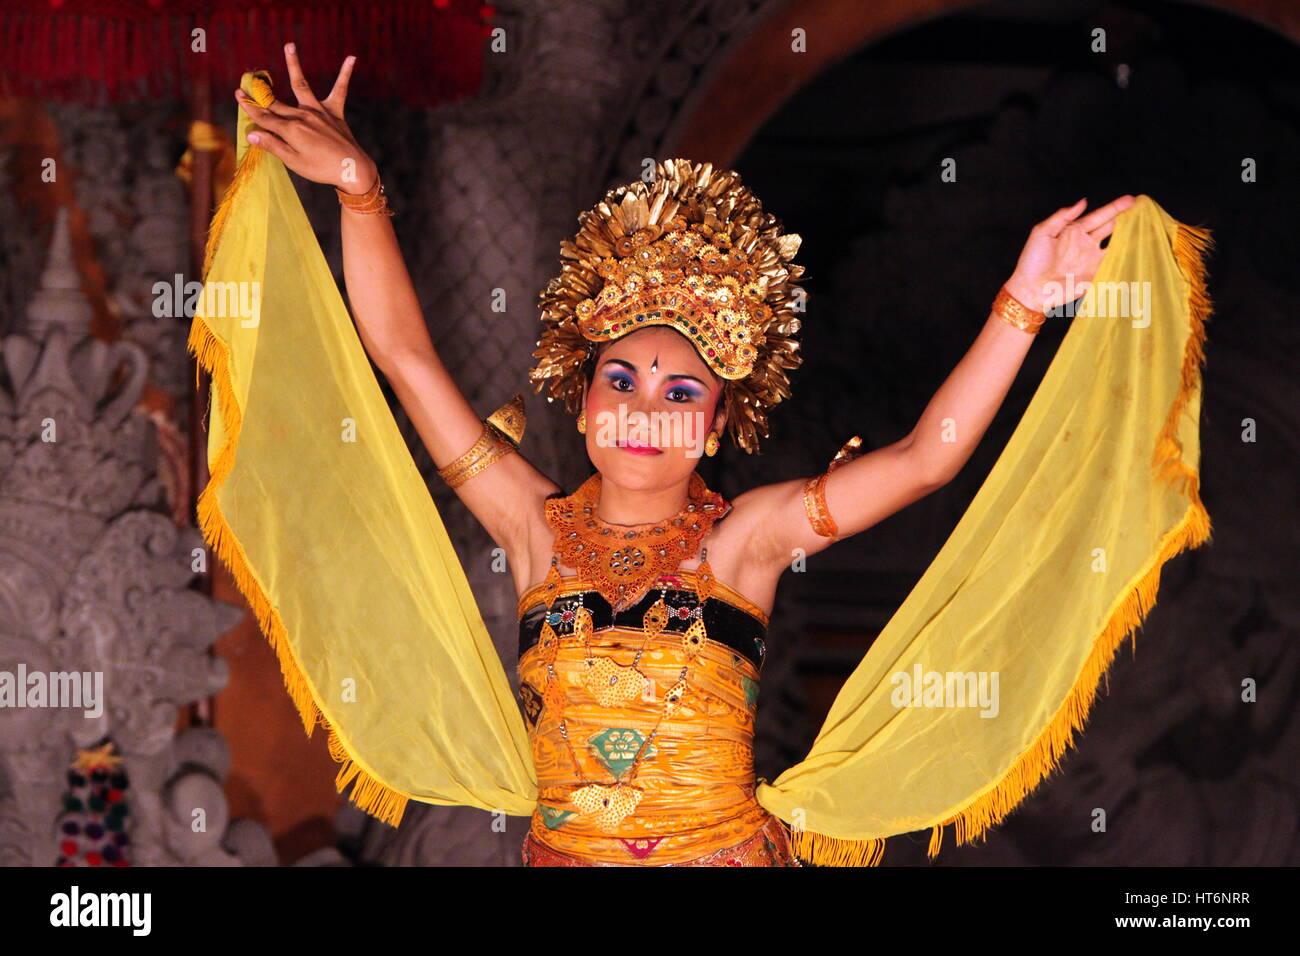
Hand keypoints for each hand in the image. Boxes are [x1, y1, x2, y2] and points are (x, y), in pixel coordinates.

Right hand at [234, 42, 377, 192]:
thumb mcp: (294, 162)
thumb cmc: (321, 170)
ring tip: (289, 46)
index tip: (237, 95)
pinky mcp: (334, 112)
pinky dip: (344, 74)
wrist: (353, 170)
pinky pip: (339, 90)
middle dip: (259, 93)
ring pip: (301, 85)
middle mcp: (302, 116)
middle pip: (276, 103)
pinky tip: (351, 58)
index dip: (250, 107)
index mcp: (290, 129)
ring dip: (294, 64)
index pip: (264, 117)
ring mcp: (319, 111)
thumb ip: (272, 145)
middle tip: (245, 81)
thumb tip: (250, 133)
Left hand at [1005, 195, 1136, 313]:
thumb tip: (1083, 202)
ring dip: (1132, 237)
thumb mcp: (1042, 233)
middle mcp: (1086, 244)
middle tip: (1144, 208)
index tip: (1131, 199)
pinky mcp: (1094, 275)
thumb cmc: (1032, 261)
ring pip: (1117, 245)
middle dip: (1127, 218)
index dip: (1115, 208)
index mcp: (1075, 231)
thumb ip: (1061, 217)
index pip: (1099, 216)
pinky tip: (1141, 251)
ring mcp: (1092, 260)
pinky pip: (1114, 265)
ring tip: (1148, 227)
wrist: (1030, 289)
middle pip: (1111, 228)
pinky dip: (1127, 258)